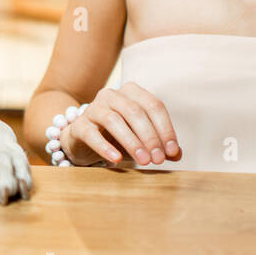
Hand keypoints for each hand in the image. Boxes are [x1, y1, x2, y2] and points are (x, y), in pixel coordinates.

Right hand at [60, 83, 181, 166]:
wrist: (84, 142)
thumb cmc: (117, 137)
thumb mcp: (142, 140)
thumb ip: (160, 145)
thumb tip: (177, 154)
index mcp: (131, 92)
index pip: (154, 106)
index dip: (165, 129)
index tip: (172, 151)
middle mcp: (111, 95)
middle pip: (135, 111)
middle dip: (150, 137)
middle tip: (158, 159)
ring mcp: (92, 108)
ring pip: (114, 120)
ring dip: (131, 142)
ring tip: (143, 161)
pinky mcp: (78, 125)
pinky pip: (92, 134)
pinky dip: (105, 147)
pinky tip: (116, 160)